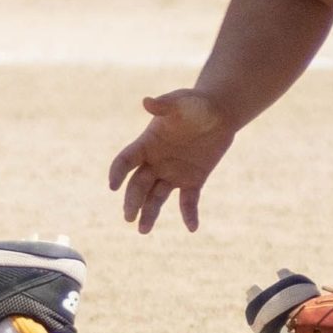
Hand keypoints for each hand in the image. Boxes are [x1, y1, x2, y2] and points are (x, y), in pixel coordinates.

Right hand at [108, 89, 234, 232]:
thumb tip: (147, 102)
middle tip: (129, 217)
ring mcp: (172, 174)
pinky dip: (189, 215)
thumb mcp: (182, 102)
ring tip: (143, 230)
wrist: (219, 113)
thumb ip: (165, 104)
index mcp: (146, 143)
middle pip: (138, 185)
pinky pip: (188, 202)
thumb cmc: (195, 104)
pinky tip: (192, 227)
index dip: (117, 172)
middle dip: (132, 201)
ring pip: (155, 198)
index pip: (126, 160)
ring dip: (149, 214)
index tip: (113, 186)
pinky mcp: (192, 181)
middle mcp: (155, 162)